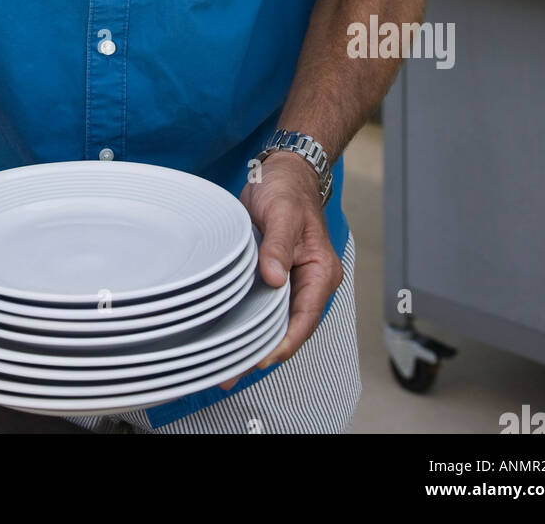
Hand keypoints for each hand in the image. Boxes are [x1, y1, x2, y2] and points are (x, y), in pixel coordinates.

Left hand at [219, 151, 342, 390]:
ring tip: (223, 365)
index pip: (305, 318)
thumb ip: (278, 246)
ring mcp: (291, 281)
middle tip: (230, 373)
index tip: (260, 359)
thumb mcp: (283, 213)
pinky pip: (263, 305)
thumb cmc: (287, 189)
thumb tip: (274, 279)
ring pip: (274, 320)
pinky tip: (227, 334)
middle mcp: (309, 282)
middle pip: (288, 327)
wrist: (282, 171)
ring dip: (252, 341)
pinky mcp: (273, 275)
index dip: (283, 342)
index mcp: (321, 272)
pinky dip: (247, 321)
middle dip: (262, 352)